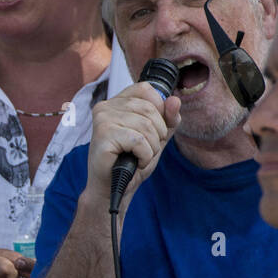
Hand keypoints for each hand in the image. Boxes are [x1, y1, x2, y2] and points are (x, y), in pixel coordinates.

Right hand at [84, 82, 180, 210]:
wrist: (115, 188)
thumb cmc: (132, 161)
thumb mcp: (157, 137)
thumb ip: (168, 118)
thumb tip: (174, 100)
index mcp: (117, 102)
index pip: (145, 89)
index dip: (159, 109)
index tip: (154, 129)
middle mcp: (106, 106)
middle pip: (149, 108)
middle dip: (158, 133)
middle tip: (147, 149)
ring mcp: (102, 120)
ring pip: (145, 126)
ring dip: (151, 148)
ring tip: (140, 157)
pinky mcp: (103, 135)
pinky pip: (138, 140)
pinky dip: (144, 155)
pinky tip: (136, 162)